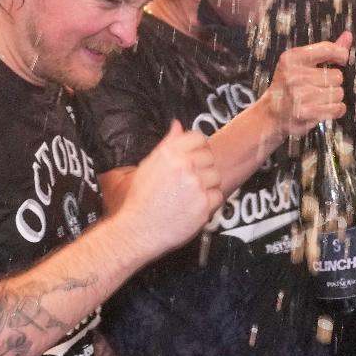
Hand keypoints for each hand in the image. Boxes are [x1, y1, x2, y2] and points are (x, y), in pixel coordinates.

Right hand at [114, 122, 225, 257]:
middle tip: (189, 182)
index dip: (199, 148)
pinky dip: (209, 203)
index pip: (199, 138)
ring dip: (207, 186)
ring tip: (189, 196)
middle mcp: (184, 166)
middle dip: (202, 169)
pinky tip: (193, 206)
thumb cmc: (140, 200)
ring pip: (216, 177)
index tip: (196, 157)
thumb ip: (167, 144)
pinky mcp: (204, 204)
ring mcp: (196, 185)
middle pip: (210, 158)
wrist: (138, 229)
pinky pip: (218, 196)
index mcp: (170, 153)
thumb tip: (178, 125)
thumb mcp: (148, 165)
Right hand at [265, 33, 352, 136]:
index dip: (341, 54)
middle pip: (337, 75)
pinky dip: (335, 109)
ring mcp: (301, 95)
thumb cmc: (286, 86)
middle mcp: (296, 75)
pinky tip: (323, 108)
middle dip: (332, 82)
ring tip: (318, 99)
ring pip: (338, 93)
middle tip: (317, 86)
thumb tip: (347, 36)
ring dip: (333, 97)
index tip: (341, 59)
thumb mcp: (300, 63)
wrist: (269, 113)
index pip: (327, 49)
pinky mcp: (308, 112)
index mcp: (293, 58)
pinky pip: (337, 108)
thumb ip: (325, 50)